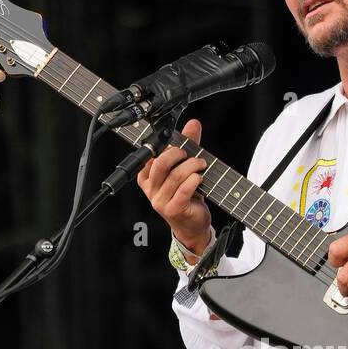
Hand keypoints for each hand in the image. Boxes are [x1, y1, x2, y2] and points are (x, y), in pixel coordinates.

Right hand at [136, 117, 211, 252]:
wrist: (192, 224)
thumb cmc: (186, 196)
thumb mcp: (185, 168)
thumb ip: (187, 145)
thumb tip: (193, 124)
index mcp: (147, 177)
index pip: (152, 156)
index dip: (167, 147)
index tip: (180, 145)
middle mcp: (151, 189)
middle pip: (160, 164)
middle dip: (178, 154)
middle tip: (190, 154)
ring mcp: (160, 201)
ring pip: (175, 176)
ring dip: (192, 167)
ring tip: (201, 165)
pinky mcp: (173, 209)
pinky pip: (183, 190)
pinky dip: (194, 180)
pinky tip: (199, 178)